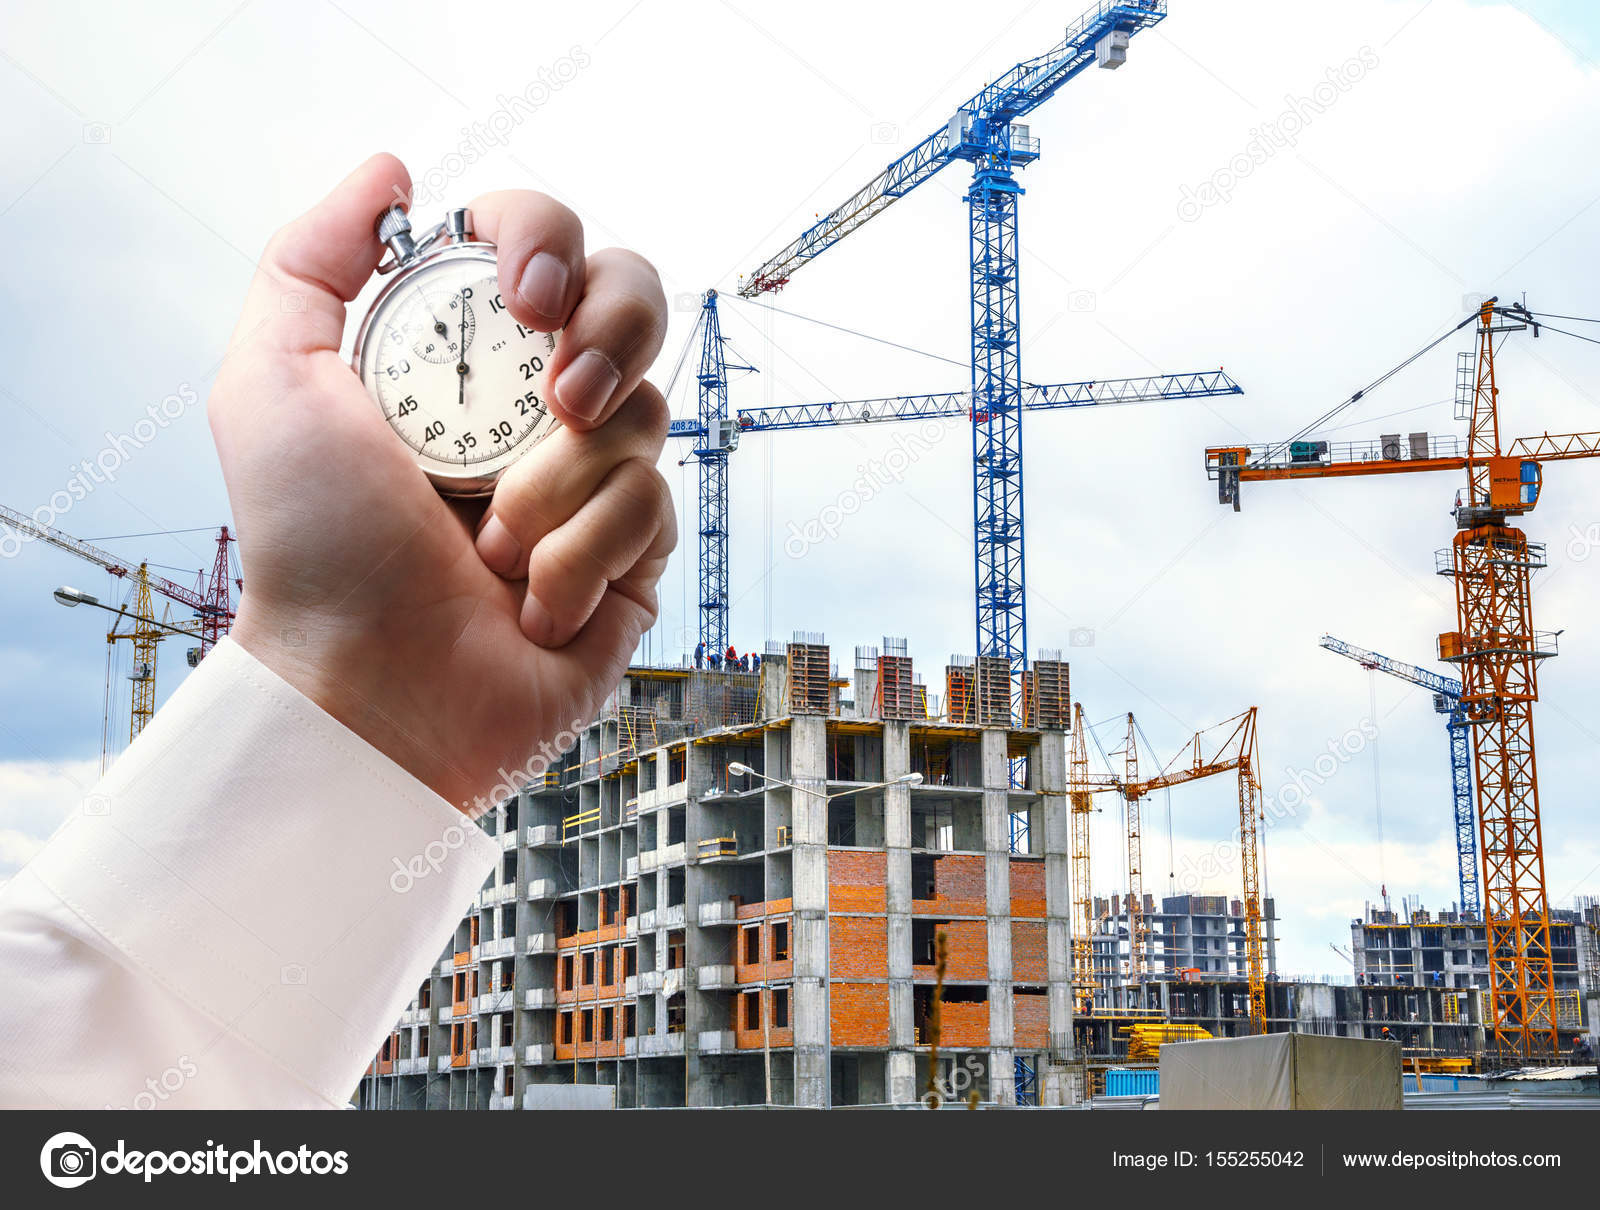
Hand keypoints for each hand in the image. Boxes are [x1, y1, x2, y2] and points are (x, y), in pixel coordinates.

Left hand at [209, 153, 672, 812]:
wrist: (373, 685)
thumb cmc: (315, 547)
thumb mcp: (273, 384)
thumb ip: (313, 260)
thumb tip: (394, 171)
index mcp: (463, 352)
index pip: (543, 242)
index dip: (550, 242)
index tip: (524, 301)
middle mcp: (535, 403)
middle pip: (636, 296)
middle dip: (613, 331)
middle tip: (561, 397)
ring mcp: (592, 477)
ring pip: (645, 412)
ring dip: (559, 484)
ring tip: (493, 546)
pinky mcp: (635, 554)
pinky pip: (655, 507)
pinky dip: (581, 556)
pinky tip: (529, 604)